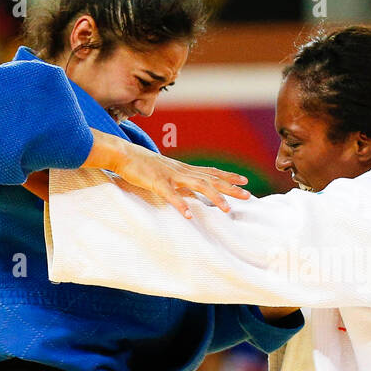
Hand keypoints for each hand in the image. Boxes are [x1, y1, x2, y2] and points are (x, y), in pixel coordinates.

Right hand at [83, 128, 250, 217]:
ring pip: (197, 186)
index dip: (228, 177)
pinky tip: (190, 216)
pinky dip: (181, 205)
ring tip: (227, 210)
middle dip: (230, 188)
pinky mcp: (157, 183)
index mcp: (184, 170)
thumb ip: (179, 182)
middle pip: (211, 179)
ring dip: (214, 197)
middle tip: (248, 196)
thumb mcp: (166, 173)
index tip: (245, 182)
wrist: (123, 154)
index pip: (211, 172)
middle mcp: (182, 171)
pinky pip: (171, 195)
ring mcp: (171, 176)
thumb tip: (192, 191)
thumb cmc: (143, 165)